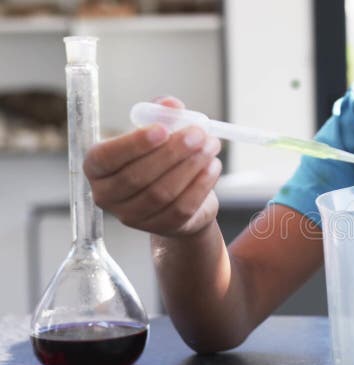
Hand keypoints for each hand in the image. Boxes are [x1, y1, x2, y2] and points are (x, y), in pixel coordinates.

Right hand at [84, 96, 222, 236]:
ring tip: (211, 145)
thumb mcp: (158, 132)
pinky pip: (183, 206)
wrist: (180, 195)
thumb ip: (162, 114)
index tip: (162, 129)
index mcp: (97, 168)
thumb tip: (171, 104)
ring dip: (192, 165)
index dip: (134, 144)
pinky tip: (213, 165)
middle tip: (198, 133)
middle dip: (173, 152)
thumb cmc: (160, 158)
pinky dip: (202, 183)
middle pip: (138, 176)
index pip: (106, 158)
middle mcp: (108, 196)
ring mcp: (134, 216)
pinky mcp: (162, 227)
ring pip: (163, 192)